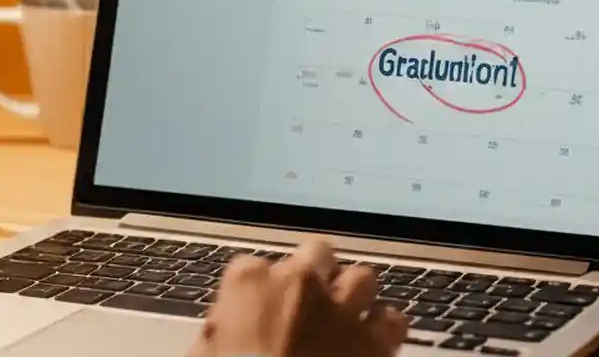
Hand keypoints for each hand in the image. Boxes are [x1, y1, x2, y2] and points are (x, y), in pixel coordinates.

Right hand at [189, 240, 407, 356]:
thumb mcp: (206, 355)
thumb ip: (218, 332)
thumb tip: (221, 331)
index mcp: (250, 283)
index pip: (254, 266)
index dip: (261, 290)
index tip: (261, 310)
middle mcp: (299, 282)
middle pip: (317, 253)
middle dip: (316, 273)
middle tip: (310, 302)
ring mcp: (341, 308)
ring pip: (362, 278)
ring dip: (355, 297)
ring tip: (347, 319)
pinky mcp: (374, 340)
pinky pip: (393, 320)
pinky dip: (384, 331)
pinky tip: (374, 344)